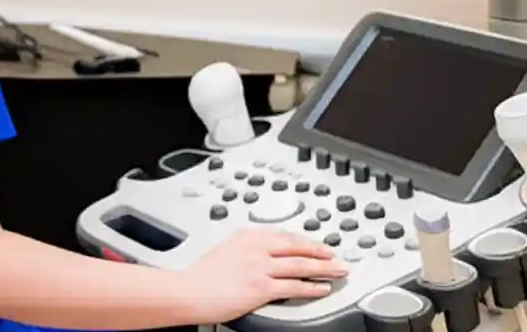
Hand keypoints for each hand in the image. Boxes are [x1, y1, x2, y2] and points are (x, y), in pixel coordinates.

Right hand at [180, 227, 347, 323]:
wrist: (188, 290)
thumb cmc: (200, 275)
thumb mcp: (225, 250)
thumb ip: (246, 249)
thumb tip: (262, 256)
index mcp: (248, 235)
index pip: (286, 235)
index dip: (307, 241)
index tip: (319, 245)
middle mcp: (256, 247)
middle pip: (298, 247)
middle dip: (321, 252)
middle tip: (338, 256)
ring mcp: (260, 267)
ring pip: (301, 265)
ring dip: (324, 268)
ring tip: (338, 270)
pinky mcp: (261, 287)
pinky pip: (294, 286)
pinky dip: (312, 287)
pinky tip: (322, 288)